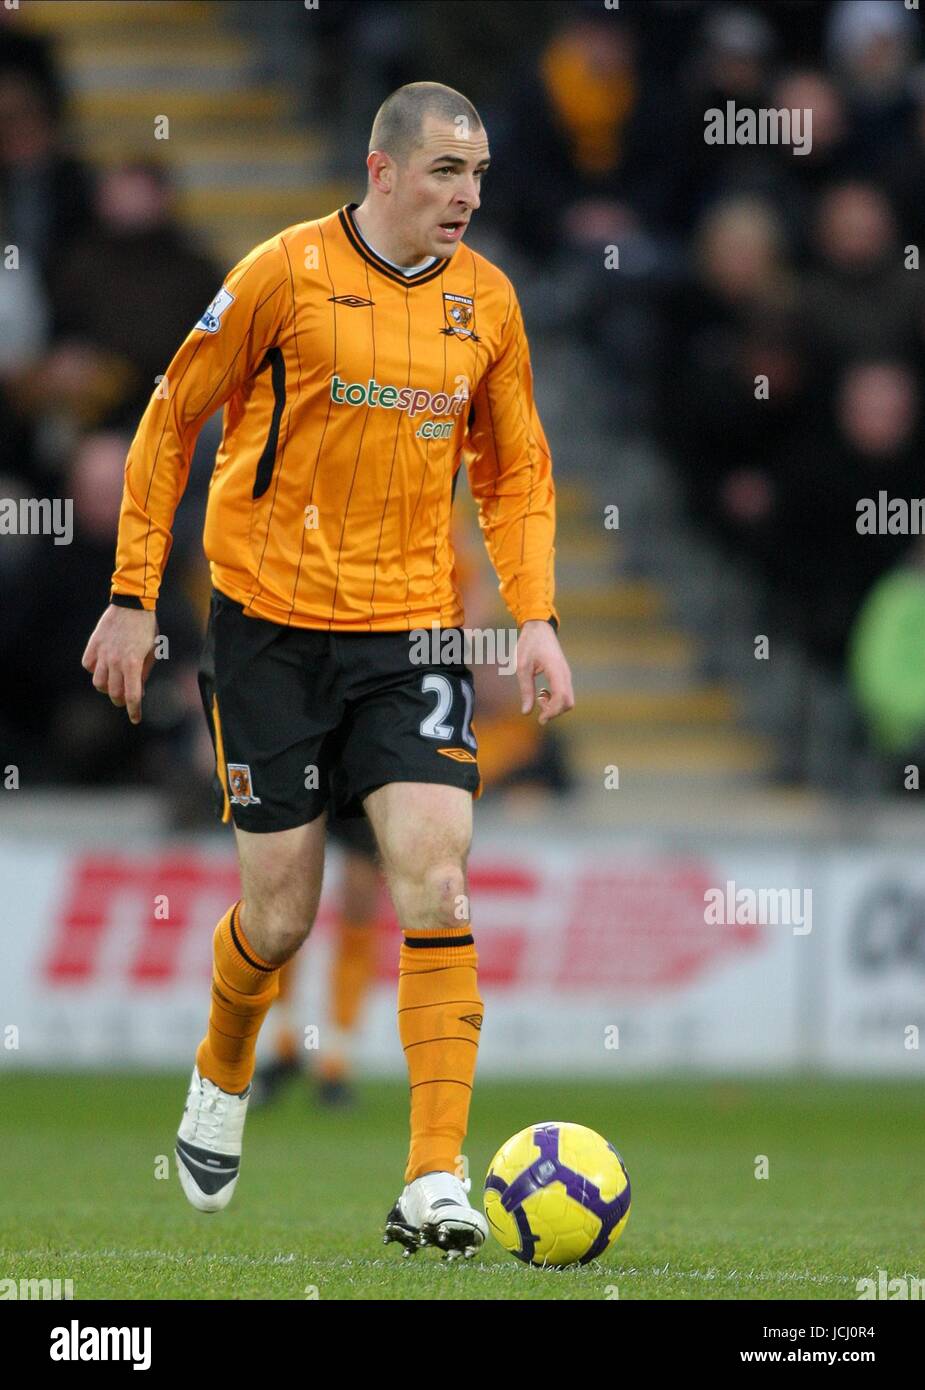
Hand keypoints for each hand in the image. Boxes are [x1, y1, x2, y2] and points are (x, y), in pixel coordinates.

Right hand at [81, 604, 158, 724]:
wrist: (133, 604)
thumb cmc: (146, 628)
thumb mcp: (152, 652)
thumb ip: (144, 672)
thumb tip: (139, 690)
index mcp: (134, 664)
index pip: (132, 696)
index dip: (134, 710)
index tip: (135, 718)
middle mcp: (116, 661)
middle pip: (113, 693)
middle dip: (120, 700)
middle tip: (126, 698)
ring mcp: (103, 653)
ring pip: (98, 682)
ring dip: (106, 687)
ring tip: (114, 682)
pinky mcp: (93, 645)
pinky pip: (88, 665)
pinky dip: (94, 669)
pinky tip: (102, 666)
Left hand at [516, 620, 573, 725]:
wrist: (539, 628)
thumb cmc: (529, 645)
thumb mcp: (522, 667)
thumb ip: (526, 689)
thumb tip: (526, 712)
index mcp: (556, 669)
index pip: (562, 697)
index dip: (552, 711)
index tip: (540, 719)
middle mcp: (565, 673)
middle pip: (568, 703)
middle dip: (554, 711)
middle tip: (538, 707)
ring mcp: (566, 675)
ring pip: (568, 700)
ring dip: (554, 705)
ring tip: (539, 697)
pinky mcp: (564, 676)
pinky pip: (565, 694)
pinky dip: (555, 700)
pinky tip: (542, 694)